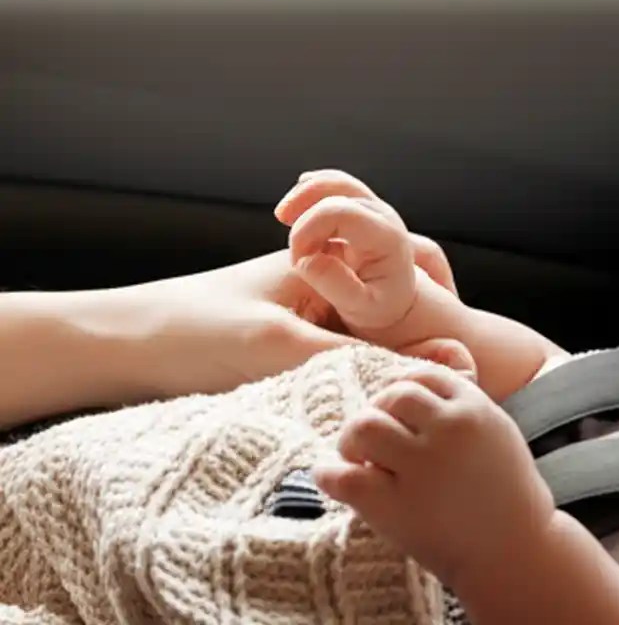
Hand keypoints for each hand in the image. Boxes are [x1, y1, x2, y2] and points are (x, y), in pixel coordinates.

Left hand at [132, 225, 456, 397]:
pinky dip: (344, 382)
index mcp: (329, 260)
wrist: (111, 348)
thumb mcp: (288, 349)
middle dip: (414, 353)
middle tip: (431, 389)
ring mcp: (304, 313)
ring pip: (365, 345)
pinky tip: (348, 406)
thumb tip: (447, 365)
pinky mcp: (283, 344)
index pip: (408, 286)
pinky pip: (334, 363)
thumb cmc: (193, 333)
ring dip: (375, 373)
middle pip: (393, 319)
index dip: (438, 327)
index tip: (459, 368)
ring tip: (390, 405)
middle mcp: (322, 281)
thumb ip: (366, 360)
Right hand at [274, 169, 462, 349]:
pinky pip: (335, 185)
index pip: (339, 212)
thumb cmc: (380, 309)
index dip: (309, 229)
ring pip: (336, 181)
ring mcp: (374, 209)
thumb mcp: (361, 309)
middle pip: (337, 188)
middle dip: (303, 208)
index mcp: (387, 238)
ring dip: (305, 193)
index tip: (298, 259)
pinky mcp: (361, 209)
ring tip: (284, 216)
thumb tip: (308, 260)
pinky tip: (295, 208)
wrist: (396, 306)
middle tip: (285, 232)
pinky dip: (312, 190)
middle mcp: (384, 216)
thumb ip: (336, 285)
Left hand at [312, 344, 555, 584]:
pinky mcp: (396, 506)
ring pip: (365, 427)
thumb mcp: (500, 435)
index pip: (424, 377)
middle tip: (370, 440)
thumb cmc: (510, 499)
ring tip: (356, 459)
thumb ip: (466, 410)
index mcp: (475, 409)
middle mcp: (448, 430)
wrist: (515, 554)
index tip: (394, 411)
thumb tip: (416, 393)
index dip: (401, 391)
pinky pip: (344, 477)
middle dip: (376, 413)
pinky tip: (329, 477)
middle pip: (392, 398)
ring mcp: (422, 467)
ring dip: (351, 439)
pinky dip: (328, 474)